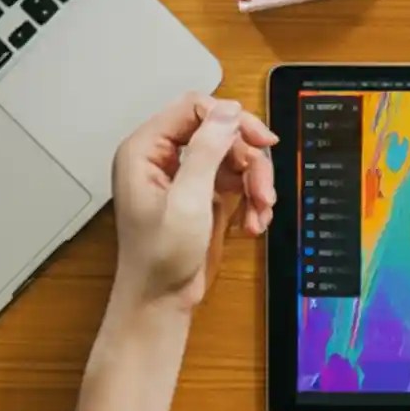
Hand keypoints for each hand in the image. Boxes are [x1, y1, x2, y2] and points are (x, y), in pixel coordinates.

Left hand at [110, 93, 276, 310]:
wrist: (160, 302)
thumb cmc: (160, 259)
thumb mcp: (186, 201)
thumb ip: (206, 151)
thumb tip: (228, 111)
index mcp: (145, 149)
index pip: (194, 109)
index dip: (231, 120)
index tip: (262, 141)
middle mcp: (162, 157)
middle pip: (220, 132)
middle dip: (248, 160)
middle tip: (264, 189)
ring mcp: (183, 175)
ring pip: (233, 157)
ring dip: (254, 183)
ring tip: (260, 212)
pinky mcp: (201, 194)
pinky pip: (236, 180)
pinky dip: (250, 199)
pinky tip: (253, 223)